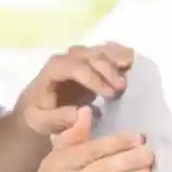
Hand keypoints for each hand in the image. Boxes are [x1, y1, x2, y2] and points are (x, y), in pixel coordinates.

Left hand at [18, 42, 134, 135]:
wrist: (39, 108)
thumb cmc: (39, 115)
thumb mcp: (41, 122)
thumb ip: (59, 118)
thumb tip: (83, 112)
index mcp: (53, 69)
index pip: (75, 67)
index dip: (94, 78)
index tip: (109, 94)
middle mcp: (68, 57)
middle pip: (91, 55)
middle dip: (109, 70)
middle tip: (122, 88)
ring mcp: (81, 56)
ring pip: (102, 50)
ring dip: (118, 59)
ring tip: (131, 73)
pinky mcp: (92, 61)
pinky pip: (109, 51)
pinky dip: (122, 54)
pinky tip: (132, 63)